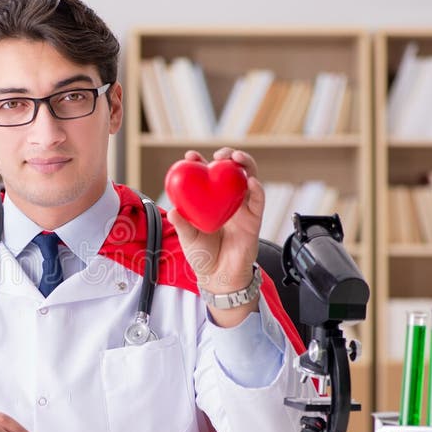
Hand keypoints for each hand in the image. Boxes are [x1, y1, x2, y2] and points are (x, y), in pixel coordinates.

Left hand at [166, 148, 262, 324]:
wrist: (220, 277)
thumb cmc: (203, 256)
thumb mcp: (188, 239)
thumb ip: (182, 225)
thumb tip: (173, 211)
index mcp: (209, 200)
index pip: (205, 175)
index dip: (199, 162)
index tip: (190, 156)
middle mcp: (227, 200)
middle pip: (230, 171)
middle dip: (228, 156)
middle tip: (220, 154)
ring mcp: (242, 208)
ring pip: (248, 179)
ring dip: (245, 165)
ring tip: (236, 158)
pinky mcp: (254, 219)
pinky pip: (258, 200)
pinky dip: (256, 189)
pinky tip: (250, 182)